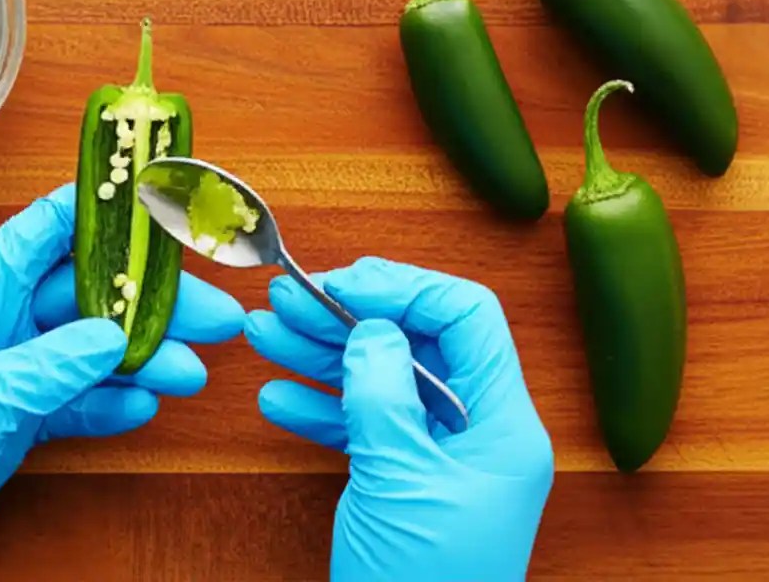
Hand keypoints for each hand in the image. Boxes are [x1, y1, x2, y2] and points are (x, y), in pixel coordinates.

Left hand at [0, 184, 244, 581]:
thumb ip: (44, 368)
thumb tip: (114, 337)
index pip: (42, 233)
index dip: (101, 212)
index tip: (160, 202)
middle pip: (86, 295)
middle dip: (149, 303)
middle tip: (213, 316)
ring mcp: (8, 372)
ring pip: (90, 349)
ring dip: (142, 358)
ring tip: (192, 373)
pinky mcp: (17, 418)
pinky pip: (78, 399)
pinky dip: (111, 401)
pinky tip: (146, 405)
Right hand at [246, 257, 553, 581]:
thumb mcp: (400, 479)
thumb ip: (382, 393)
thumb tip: (371, 328)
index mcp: (503, 425)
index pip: (466, 318)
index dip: (405, 288)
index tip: (341, 281)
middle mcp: (477, 435)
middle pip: (416, 345)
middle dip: (350, 317)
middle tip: (287, 300)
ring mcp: (439, 462)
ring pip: (382, 383)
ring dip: (323, 356)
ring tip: (265, 333)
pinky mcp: (404, 487)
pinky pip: (363, 430)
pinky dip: (320, 410)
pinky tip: (276, 399)